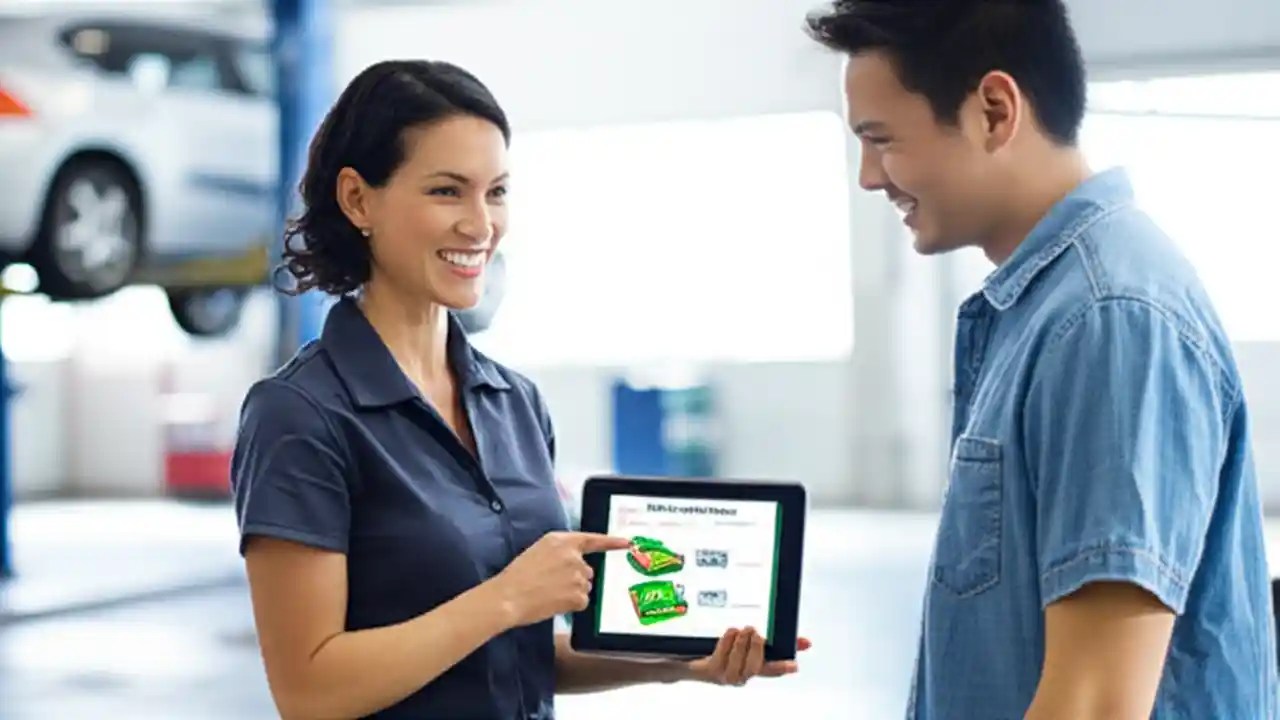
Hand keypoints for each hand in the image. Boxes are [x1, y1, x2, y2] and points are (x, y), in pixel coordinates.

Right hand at [489, 531, 630, 627]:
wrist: (508, 597)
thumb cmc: (517, 577)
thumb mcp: (538, 552)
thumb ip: (561, 553)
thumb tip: (577, 564)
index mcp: (561, 540)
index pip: (592, 539)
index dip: (611, 542)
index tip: (627, 543)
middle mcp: (573, 556)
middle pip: (587, 570)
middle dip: (574, 579)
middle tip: (550, 585)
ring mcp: (578, 576)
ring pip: (584, 587)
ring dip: (572, 593)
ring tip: (548, 594)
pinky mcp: (579, 596)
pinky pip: (582, 602)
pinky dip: (571, 606)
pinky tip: (553, 603)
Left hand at [687, 628, 811, 685]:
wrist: (693, 661)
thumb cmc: (725, 653)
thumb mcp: (749, 645)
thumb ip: (776, 642)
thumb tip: (807, 643)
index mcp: (754, 669)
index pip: (772, 671)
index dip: (783, 668)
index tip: (794, 665)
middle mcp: (741, 677)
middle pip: (754, 667)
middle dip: (756, 647)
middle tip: (755, 631)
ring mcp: (726, 676)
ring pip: (738, 662)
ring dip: (741, 643)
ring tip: (742, 630)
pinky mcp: (712, 672)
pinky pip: (722, 658)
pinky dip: (727, 642)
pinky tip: (731, 633)